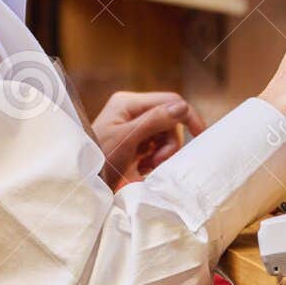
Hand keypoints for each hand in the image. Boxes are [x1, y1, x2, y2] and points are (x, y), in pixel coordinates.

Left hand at [92, 91, 206, 189]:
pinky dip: (155, 159)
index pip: (169, 101)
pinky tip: (142, 169)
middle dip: (168, 144)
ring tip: (147, 167)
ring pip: (165, 135)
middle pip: (169, 120)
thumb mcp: (127, 140)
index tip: (201, 135)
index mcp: (129, 103)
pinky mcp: (134, 142)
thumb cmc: (99, 159)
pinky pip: (156, 146)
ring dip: (162, 153)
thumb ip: (154, 121)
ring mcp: (133, 126)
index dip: (187, 116)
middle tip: (157, 162)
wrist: (84, 184)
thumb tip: (182, 107)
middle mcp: (132, 110)